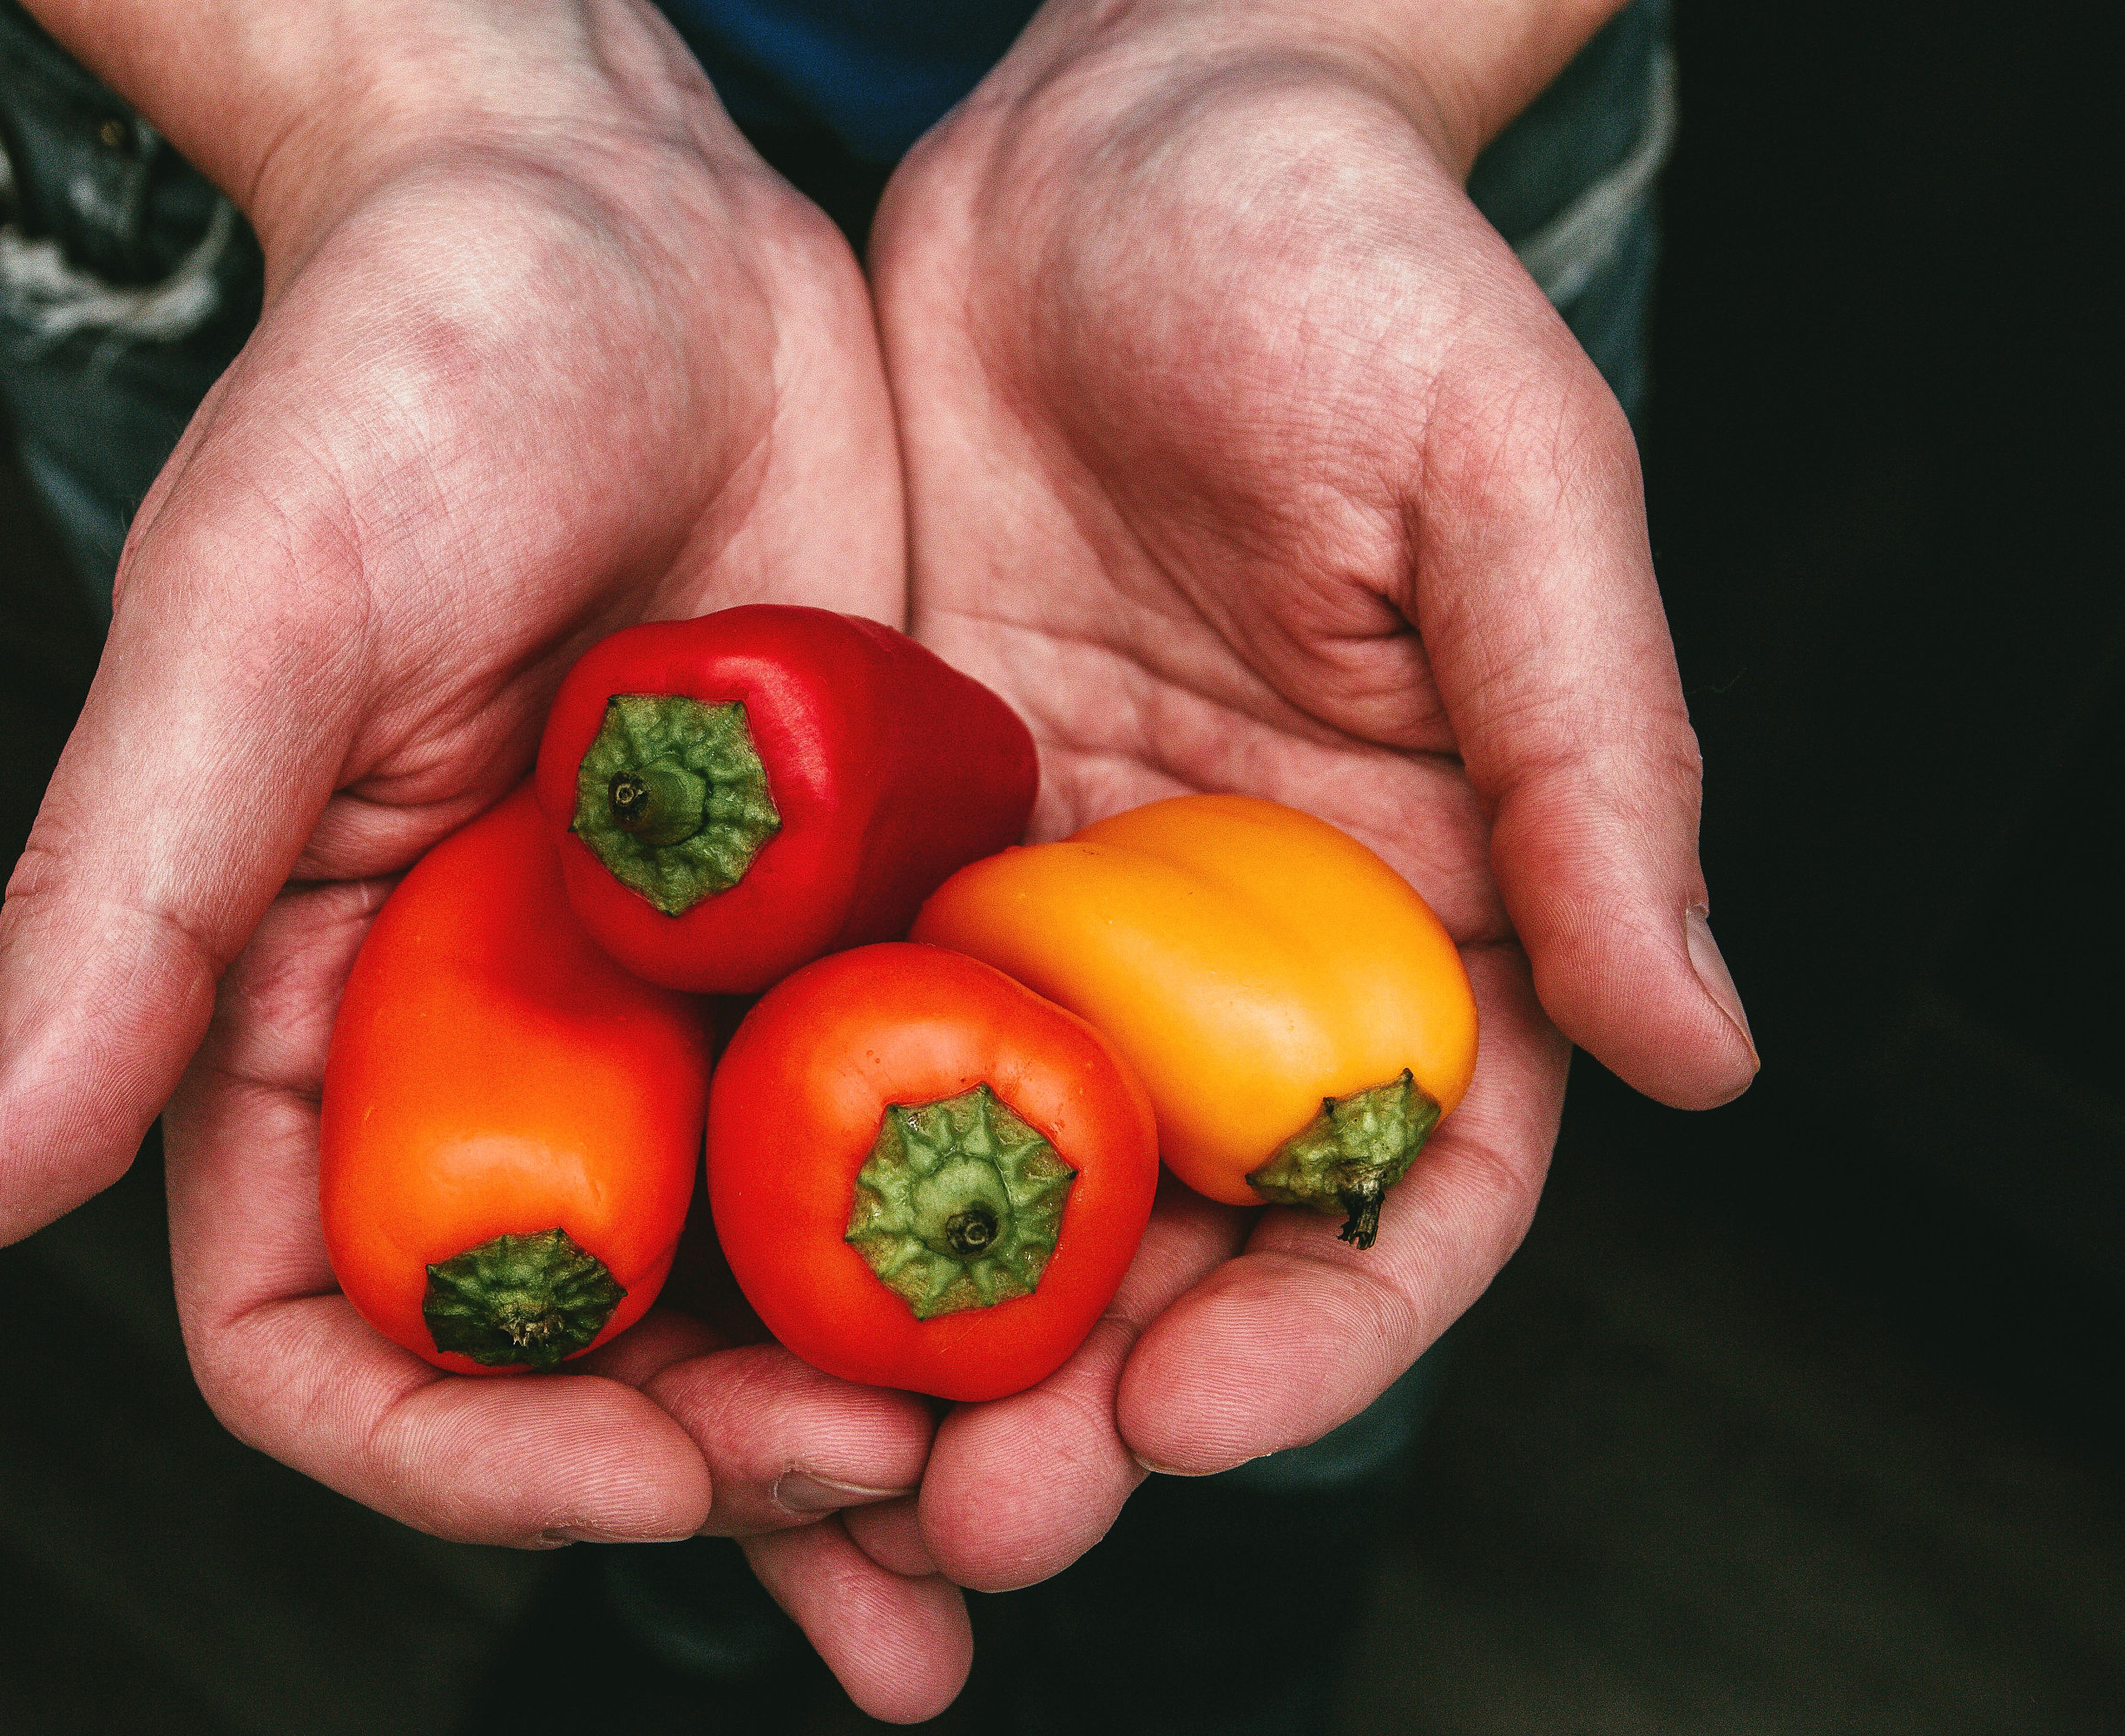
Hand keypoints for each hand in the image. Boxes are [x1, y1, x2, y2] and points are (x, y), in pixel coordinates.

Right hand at [0, 5, 955, 1706]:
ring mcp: (677, 1011)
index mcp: (308, 1030)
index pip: (337, 1344)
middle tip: (904, 1488)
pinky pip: (916, 1136)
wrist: (632, 224)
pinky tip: (1130, 1315)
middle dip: (724, 1463)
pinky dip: (1004, 1247)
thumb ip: (115, 918)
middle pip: (585, 1364)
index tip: (651, 1471)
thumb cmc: (401, 380)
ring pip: (771, 1293)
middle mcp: (492, 1056)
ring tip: (1040, 1499)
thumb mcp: (254, 632)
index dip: (474, 1457)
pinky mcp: (832, 937)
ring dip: (886, 1427)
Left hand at [849, 0, 1757, 1643]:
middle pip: (1183, 1236)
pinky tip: (716, 1263)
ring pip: (1002, 1183)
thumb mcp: (1504, 490)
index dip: (1319, 1333)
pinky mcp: (908, 843)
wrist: (1113, 142)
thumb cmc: (1347, 273)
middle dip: (1090, 1399)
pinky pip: (850, 1034)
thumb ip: (1599, 767)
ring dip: (925, 1341)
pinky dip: (800, 1164)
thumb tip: (1704, 1052)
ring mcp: (1065, 907)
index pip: (1409, 1184)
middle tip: (969, 1524)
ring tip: (821, 1466)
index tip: (1191, 1427)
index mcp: (1429, 895)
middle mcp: (1243, 939)